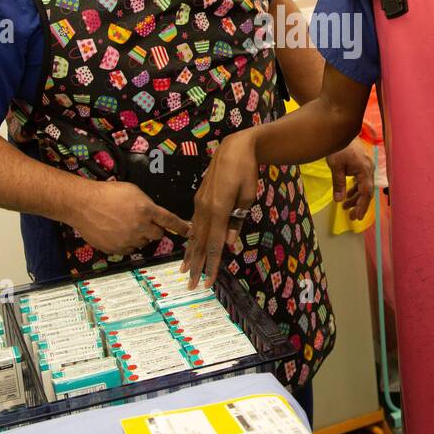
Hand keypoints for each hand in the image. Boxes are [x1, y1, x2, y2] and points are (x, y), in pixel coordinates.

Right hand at [64, 181, 189, 255]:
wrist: (83, 204)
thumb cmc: (107, 193)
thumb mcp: (133, 191)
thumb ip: (147, 204)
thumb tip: (155, 215)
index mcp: (146, 210)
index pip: (170, 221)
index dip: (182, 227)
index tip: (190, 232)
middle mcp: (140, 227)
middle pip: (158, 235)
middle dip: (154, 229)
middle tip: (142, 221)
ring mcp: (129, 239)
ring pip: (143, 242)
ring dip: (140, 236)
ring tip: (124, 224)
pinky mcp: (117, 249)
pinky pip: (130, 249)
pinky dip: (127, 243)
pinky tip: (116, 232)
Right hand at [185, 131, 259, 288]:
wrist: (234, 147)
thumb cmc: (246, 171)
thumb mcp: (248, 197)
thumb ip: (237, 221)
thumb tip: (230, 244)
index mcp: (218, 209)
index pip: (214, 243)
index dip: (212, 264)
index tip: (209, 282)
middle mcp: (205, 208)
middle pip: (200, 242)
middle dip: (196, 265)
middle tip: (191, 285)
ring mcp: (199, 203)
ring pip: (193, 234)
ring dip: (190, 254)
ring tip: (184, 271)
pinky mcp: (199, 199)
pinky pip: (194, 223)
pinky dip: (191, 238)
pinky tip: (190, 247)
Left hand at [325, 138, 374, 221]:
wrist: (341, 129)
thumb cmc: (339, 147)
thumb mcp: (336, 166)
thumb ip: (338, 183)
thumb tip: (338, 200)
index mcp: (365, 170)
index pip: (366, 192)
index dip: (362, 206)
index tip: (357, 217)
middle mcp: (369, 169)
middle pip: (366, 192)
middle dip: (359, 205)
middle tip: (351, 217)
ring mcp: (366, 167)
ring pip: (363, 187)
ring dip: (355, 198)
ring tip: (345, 208)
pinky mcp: (361, 165)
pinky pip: (361, 181)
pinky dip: (354, 189)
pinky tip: (346, 195)